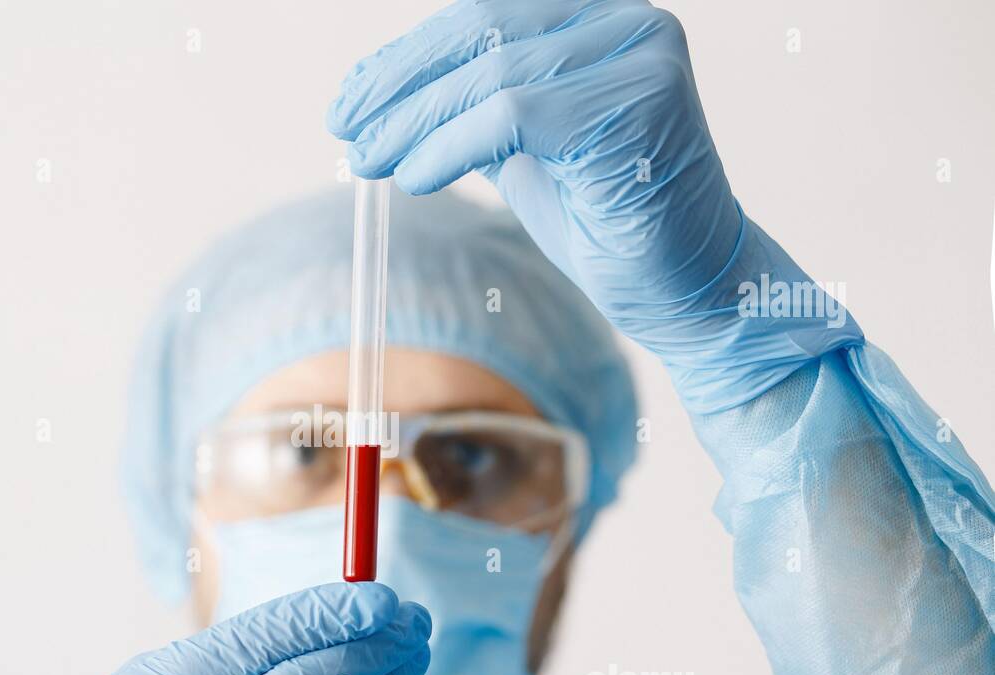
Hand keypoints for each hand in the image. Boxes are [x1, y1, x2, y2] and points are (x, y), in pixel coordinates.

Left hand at [328, 0, 860, 412]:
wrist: (690, 290)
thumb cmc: (610, 225)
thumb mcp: (528, 151)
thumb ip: (480, 108)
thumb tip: (391, 97)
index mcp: (600, 20)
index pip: (484, 14)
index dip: (408, 56)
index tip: (351, 98)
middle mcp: (627, 22)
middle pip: (481, 30)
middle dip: (399, 85)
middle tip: (343, 127)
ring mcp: (638, 57)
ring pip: (491, 71)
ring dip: (413, 121)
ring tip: (366, 160)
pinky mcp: (633, 104)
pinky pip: (512, 114)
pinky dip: (449, 147)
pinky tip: (412, 179)